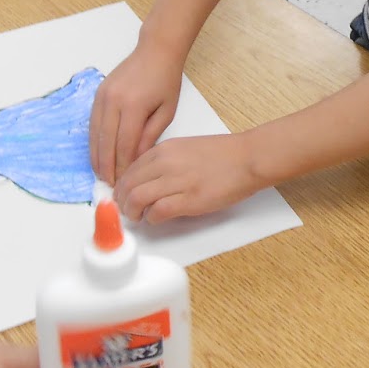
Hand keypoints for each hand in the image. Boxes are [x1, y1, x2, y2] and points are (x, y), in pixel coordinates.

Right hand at [90, 43, 185, 185]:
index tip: (123, 182)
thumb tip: (135, 161)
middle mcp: (113, 101)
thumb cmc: (166, 81)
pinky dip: (94, 141)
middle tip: (109, 185)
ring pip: (95, 134)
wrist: (155, 52)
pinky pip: (92, 123)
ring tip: (100, 174)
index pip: (124, 145)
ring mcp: (102, 96)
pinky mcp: (98, 94)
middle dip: (107, 166)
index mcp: (133, 106)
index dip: (122, 167)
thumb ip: (150, 136)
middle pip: (105, 142)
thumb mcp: (166, 112)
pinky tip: (97, 153)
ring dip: (96, 156)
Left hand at [114, 132, 263, 223]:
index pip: (130, 169)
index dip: (122, 186)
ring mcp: (177, 181)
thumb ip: (164, 161)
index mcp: (163, 150)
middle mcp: (165, 163)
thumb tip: (147, 180)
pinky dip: (152, 218)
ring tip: (137, 217)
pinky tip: (156, 219)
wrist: (247, 158)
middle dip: (122, 201)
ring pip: (137, 198)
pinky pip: (158, 211)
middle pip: (128, 185)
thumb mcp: (184, 148)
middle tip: (125, 210)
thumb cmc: (222, 155)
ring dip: (132, 212)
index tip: (122, 196)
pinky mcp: (189, 199)